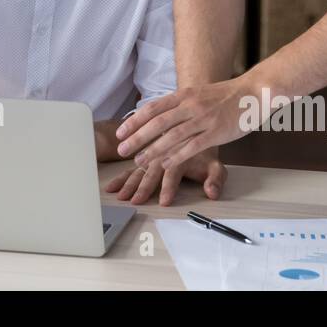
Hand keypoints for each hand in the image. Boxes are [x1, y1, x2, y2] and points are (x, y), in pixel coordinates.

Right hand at [104, 148, 226, 205]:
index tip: (165, 201)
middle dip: (144, 186)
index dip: (170, 186)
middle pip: (152, 169)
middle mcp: (164, 150)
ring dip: (128, 181)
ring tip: (120, 195)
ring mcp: (152, 152)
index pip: (175, 171)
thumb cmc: (203, 149)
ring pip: (139, 166)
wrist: (193, 125)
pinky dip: (121, 174)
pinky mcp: (144, 154)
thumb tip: (212, 193)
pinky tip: (111, 186)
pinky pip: (131, 164)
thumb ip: (215, 178)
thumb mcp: (215, 163)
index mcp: (181, 151)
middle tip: (135, 200)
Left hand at [116, 78, 255, 169]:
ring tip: (139, 161)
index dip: (134, 121)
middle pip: (157, 123)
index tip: (120, 132)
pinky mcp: (216, 132)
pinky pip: (192, 146)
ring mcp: (203, 119)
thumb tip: (159, 116)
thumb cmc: (225, 96)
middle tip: (122, 149)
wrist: (253, 92)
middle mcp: (190, 105)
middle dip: (137, 138)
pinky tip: (165, 165)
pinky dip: (177, 156)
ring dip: (153, 150)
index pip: (152, 108)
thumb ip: (180, 105)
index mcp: (184, 95)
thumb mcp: (198, 94)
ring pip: (172, 136)